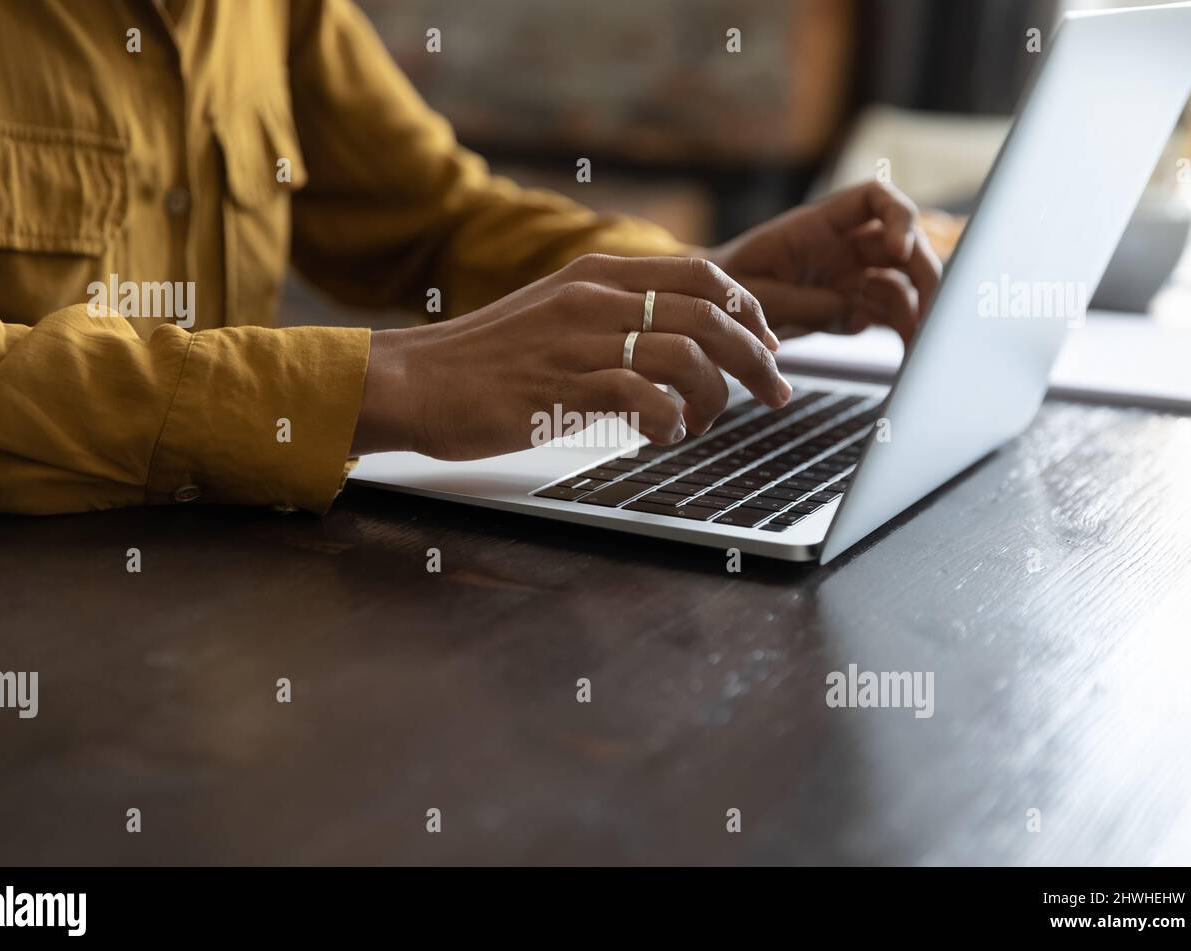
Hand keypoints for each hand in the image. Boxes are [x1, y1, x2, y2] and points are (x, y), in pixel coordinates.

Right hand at [353, 254, 792, 459]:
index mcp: (595, 275)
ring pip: (687, 354)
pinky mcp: (563, 389)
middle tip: (776, 392)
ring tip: (706, 424)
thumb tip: (673, 338)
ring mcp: (580, 343)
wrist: (413, 381)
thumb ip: (610, 315)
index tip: (768, 343)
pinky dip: (672, 421)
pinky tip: (665, 437)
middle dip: (758, 357)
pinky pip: (646, 398)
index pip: (702, 274)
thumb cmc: (482, 360)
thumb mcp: (553, 314)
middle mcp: (595, 300)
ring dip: (716, 396)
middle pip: (710, 314)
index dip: (749, 310)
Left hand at [708, 180, 942, 345]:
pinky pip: (889, 315)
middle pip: (903, 245)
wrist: (713, 314)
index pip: (874, 199)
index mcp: (818, 226)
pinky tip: (910, 351)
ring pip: (903, 283)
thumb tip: (852, 310)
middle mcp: (843, 246)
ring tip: (923, 342)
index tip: (900, 247)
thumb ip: (803, 301)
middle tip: (933, 309)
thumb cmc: (727, 291)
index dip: (897, 216)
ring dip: (920, 309)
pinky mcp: (852, 308)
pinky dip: (904, 331)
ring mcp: (851, 277)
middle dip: (924, 272)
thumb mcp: (755, 295)